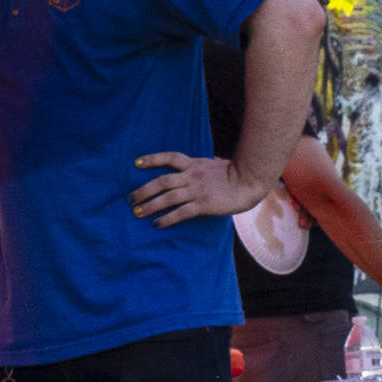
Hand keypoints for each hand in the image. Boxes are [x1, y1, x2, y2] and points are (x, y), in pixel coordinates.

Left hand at [129, 150, 268, 224]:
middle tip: (130, 198)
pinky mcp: (203, 205)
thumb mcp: (218, 163)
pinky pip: (180, 212)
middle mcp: (192, 176)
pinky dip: (166, 218)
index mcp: (195, 164)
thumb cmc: (237, 173)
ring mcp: (197, 190)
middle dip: (143, 190)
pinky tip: (157, 224)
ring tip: (137, 212)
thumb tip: (212, 160)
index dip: (152, 159)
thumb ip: (208, 164)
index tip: (137, 163)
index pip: (170, 158)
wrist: (251, 181)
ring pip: (167, 197)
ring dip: (150, 205)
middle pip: (162, 181)